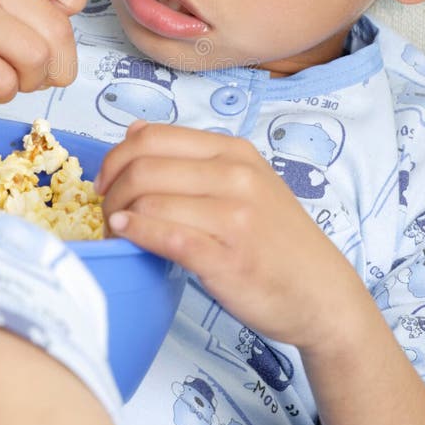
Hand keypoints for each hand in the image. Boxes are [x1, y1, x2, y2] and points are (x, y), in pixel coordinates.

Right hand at [0, 0, 86, 101]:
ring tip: (9, 80)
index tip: (52, 21)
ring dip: (30, 82)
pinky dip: (3, 94)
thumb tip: (57, 38)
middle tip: (40, 75)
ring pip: (37, 57)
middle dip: (59, 65)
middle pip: (60, 29)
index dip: (73, 3)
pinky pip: (3, 82)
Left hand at [97, 121, 363, 349]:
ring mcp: (233, 216)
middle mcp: (235, 176)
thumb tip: (134, 130)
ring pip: (148, 199)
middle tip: (103, 211)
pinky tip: (124, 236)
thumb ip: (190, 157)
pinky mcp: (226, 257)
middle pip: (143, 166)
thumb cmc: (276, 241)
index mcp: (234, 152)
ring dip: (116, 217)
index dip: (116, 157)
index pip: (153, 136)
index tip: (105, 181)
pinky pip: (165, 235)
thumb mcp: (244, 182)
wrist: (322, 294)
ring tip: (113, 233)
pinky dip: (135, 233)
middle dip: (110, 189)